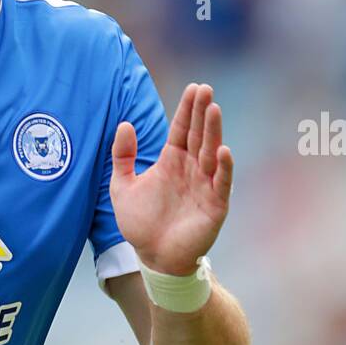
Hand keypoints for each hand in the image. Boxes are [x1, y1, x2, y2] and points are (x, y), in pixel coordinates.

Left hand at [110, 82, 232, 275]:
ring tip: (214, 110)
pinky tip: (223, 151)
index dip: (187, 109)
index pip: (182, 129)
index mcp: (172, 161)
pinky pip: (221, 183)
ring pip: (211, 153)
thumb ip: (122, 156)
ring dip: (213, 132)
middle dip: (202, 113)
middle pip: (198, 135)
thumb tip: (124, 124)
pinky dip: (224, 168)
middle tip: (206, 90)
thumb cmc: (140, 223)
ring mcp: (205, 185)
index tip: (194, 88)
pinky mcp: (214, 205)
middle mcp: (191, 169)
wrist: (153, 256)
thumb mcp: (122, 186)